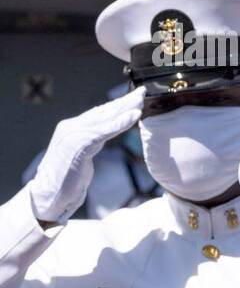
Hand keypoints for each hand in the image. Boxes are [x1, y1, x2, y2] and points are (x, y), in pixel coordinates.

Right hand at [28, 87, 145, 225]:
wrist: (48, 196)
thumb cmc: (66, 180)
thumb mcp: (84, 156)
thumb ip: (94, 142)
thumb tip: (109, 132)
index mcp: (72, 129)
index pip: (98, 113)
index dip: (117, 105)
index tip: (135, 98)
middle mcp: (71, 127)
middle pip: (103, 111)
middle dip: (124, 101)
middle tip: (142, 92)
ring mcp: (73, 135)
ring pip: (104, 118)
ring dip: (124, 109)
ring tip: (140, 101)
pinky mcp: (77, 145)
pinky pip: (103, 131)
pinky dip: (119, 123)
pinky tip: (132, 116)